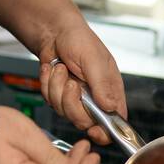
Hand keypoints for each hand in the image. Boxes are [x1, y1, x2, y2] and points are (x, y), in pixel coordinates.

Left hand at [38, 20, 126, 145]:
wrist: (54, 32)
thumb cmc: (79, 39)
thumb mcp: (93, 59)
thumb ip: (102, 84)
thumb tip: (110, 107)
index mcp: (110, 90)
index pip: (115, 121)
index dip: (106, 131)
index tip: (93, 130)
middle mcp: (95, 98)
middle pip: (84, 121)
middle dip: (72, 103)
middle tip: (71, 83)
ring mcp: (76, 98)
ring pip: (64, 112)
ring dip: (57, 89)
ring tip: (60, 69)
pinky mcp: (59, 96)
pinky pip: (51, 102)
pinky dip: (48, 85)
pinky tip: (52, 70)